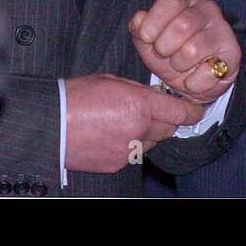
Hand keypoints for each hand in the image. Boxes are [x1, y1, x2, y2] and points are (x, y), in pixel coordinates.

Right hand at [61, 73, 204, 173]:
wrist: (49, 124)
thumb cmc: (77, 96)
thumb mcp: (112, 80)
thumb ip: (139, 90)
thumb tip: (156, 96)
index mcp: (140, 106)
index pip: (180, 113)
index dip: (192, 112)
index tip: (196, 110)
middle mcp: (139, 130)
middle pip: (169, 129)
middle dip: (166, 120)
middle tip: (152, 110)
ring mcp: (129, 151)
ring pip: (152, 142)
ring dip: (147, 133)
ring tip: (123, 121)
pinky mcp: (117, 164)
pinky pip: (134, 154)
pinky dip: (130, 145)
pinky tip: (111, 134)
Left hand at [129, 0, 240, 104]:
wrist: (193, 81)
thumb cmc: (170, 53)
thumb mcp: (149, 41)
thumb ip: (140, 28)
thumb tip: (139, 20)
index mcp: (186, 0)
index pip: (171, 1)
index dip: (154, 21)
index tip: (147, 38)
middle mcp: (207, 9)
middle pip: (182, 26)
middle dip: (165, 47)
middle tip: (165, 54)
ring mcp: (223, 30)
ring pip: (192, 50)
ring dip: (179, 65)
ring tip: (180, 66)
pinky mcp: (233, 53)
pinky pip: (208, 72)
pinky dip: (194, 82)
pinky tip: (194, 78)